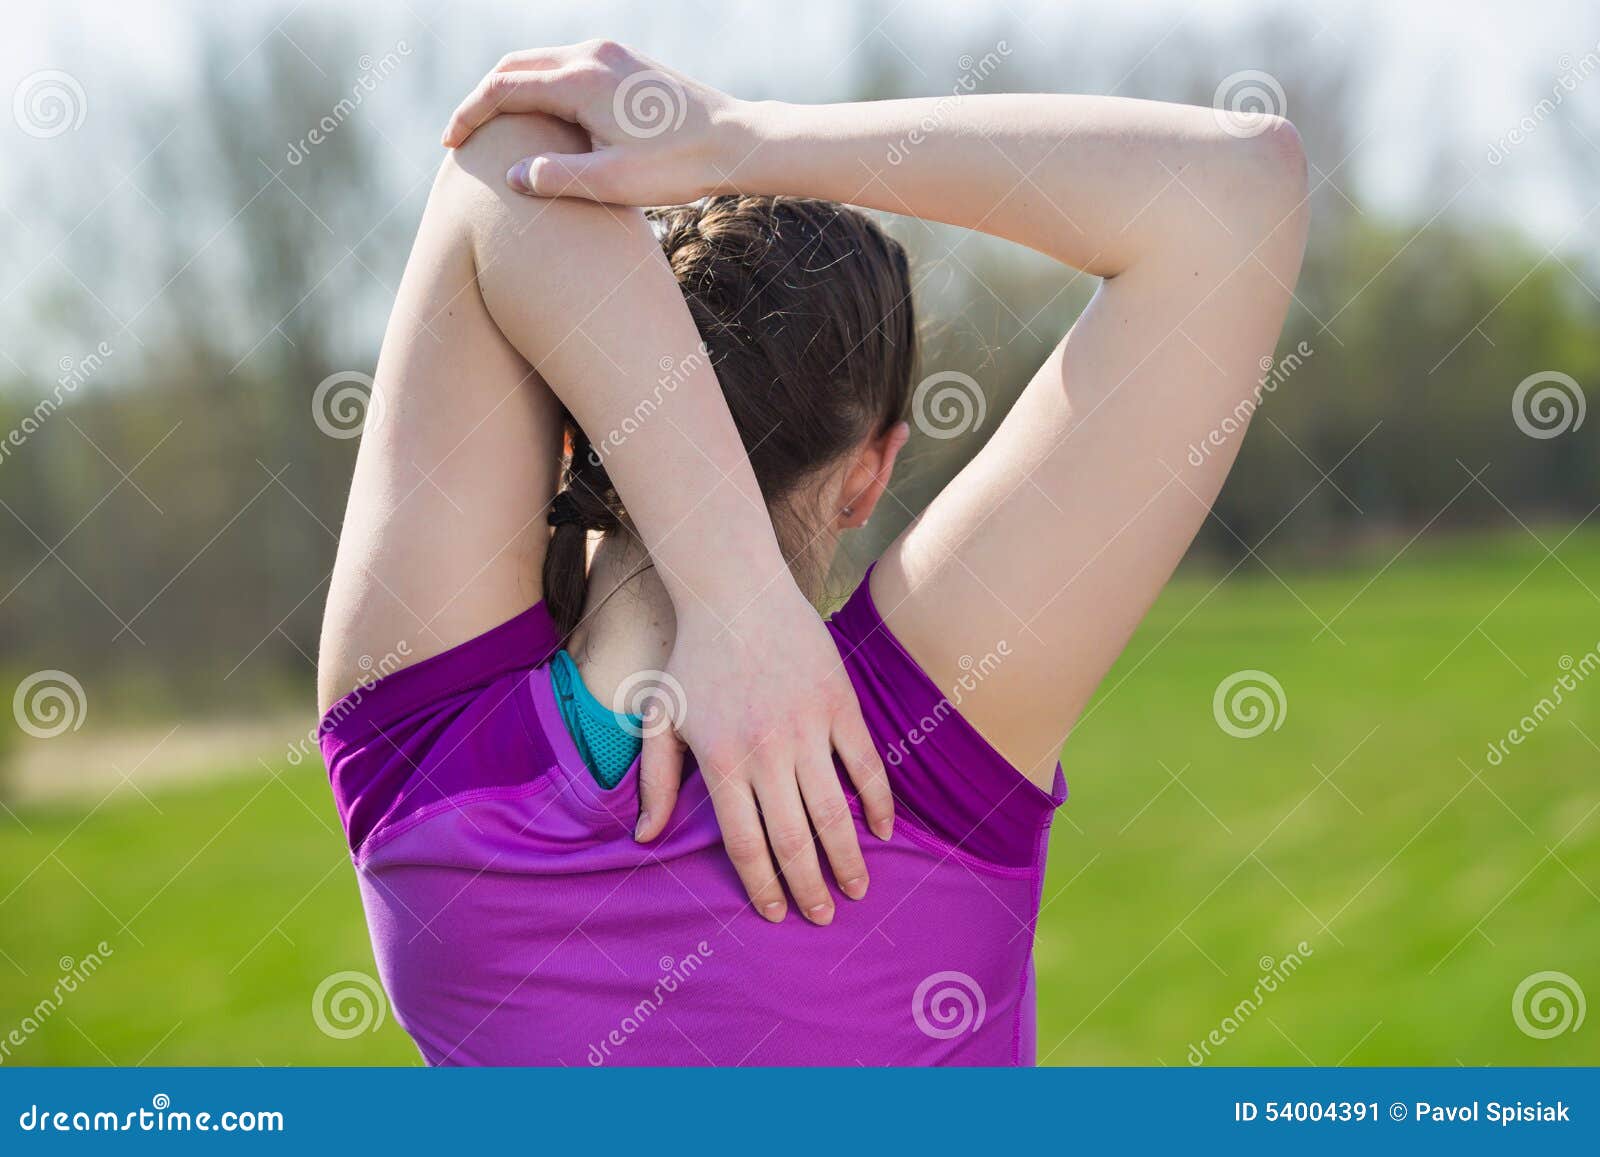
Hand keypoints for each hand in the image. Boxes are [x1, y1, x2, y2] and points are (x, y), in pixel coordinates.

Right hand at [441, 40, 738, 204]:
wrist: (736, 142)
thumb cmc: (678, 166)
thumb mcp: (612, 182)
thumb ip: (556, 177)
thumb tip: (512, 174)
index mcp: (580, 80)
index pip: (504, 88)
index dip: (470, 115)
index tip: (451, 144)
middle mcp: (591, 55)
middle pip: (515, 66)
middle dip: (483, 99)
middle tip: (462, 135)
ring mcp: (610, 54)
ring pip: (541, 62)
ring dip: (512, 91)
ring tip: (494, 128)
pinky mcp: (626, 63)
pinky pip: (567, 66)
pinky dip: (541, 87)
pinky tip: (539, 119)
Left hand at [635, 586, 893, 925]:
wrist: (735, 593)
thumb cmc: (693, 658)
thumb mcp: (660, 720)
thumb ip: (653, 783)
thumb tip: (642, 840)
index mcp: (721, 760)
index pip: (747, 842)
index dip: (764, 885)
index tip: (776, 913)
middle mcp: (767, 751)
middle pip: (793, 838)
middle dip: (810, 886)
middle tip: (823, 918)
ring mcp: (808, 728)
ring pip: (834, 810)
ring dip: (849, 858)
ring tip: (857, 890)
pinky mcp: (841, 705)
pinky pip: (866, 765)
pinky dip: (879, 802)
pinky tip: (883, 831)